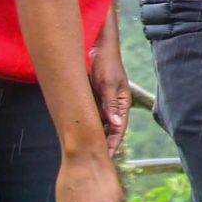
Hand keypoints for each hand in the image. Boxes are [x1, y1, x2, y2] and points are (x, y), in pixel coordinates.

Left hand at [87, 38, 129, 157]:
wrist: (98, 45)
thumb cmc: (106, 62)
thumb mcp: (108, 84)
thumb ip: (111, 105)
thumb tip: (116, 125)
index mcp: (122, 103)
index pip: (119, 128)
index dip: (112, 143)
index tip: (105, 156)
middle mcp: (114, 104)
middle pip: (110, 128)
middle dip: (103, 141)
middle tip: (93, 156)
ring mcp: (104, 100)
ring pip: (99, 121)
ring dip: (94, 132)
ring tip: (85, 147)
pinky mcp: (95, 95)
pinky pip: (91, 112)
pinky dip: (88, 121)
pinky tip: (79, 129)